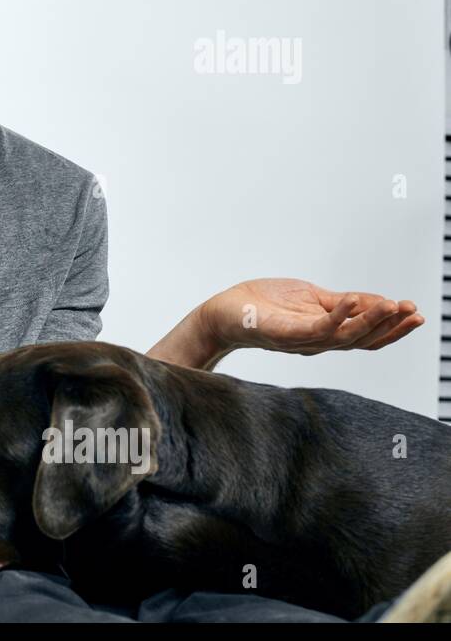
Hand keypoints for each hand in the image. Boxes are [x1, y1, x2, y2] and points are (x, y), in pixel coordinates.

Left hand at [200, 278, 423, 355]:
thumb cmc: (265, 305)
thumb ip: (343, 302)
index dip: (392, 327)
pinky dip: (335, 316)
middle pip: (362, 340)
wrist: (224, 310)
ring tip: (392, 306)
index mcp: (326, 332)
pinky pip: (315, 328)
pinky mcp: (283, 334)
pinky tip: (349, 301)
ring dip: (370, 321)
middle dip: (390, 327)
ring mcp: (301, 340)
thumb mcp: (312, 298)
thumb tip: (380, 300)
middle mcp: (318, 342)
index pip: (366, 335)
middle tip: (414, 312)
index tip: (415, 312)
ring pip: (343, 337)